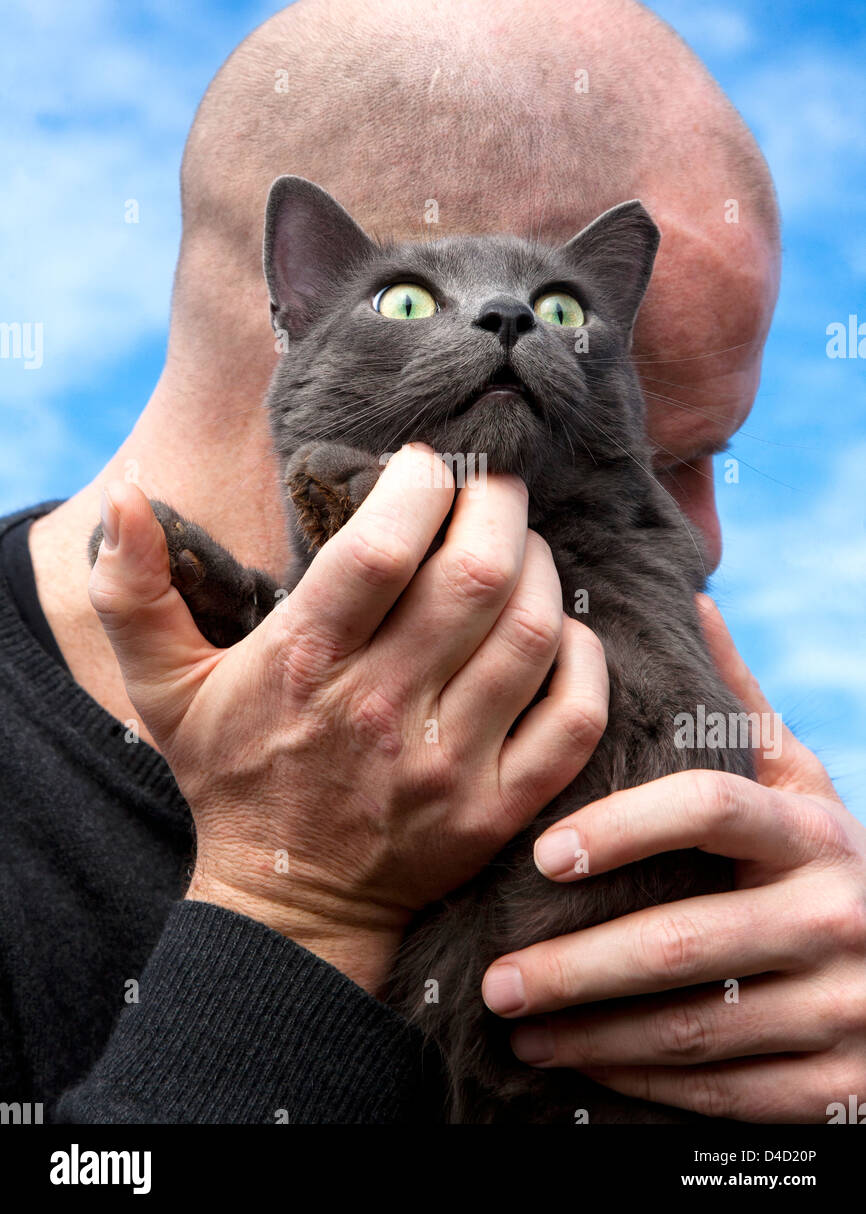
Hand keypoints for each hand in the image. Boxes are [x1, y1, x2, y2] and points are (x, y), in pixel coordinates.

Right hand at [88, 445, 607, 994]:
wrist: (286, 908)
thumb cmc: (231, 776)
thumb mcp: (163, 686)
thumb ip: (134, 591)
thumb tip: (121, 497)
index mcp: (305, 667)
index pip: (382, 550)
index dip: (420, 484)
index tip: (425, 462)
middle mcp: (382, 712)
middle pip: (477, 575)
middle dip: (497, 504)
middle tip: (490, 484)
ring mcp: (449, 766)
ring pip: (532, 632)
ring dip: (539, 566)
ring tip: (518, 545)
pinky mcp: (499, 809)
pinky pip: (575, 716)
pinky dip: (583, 657)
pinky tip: (557, 628)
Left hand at [482, 595, 865, 1121]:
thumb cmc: (821, 864)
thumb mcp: (799, 785)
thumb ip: (740, 707)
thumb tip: (692, 599)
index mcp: (812, 830)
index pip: (708, 808)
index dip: (620, 827)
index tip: (541, 851)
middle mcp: (836, 915)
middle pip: (681, 940)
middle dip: (572, 965)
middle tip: (496, 975)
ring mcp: (842, 1008)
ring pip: (691, 1030)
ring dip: (587, 1032)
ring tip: (513, 1021)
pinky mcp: (837, 1087)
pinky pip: (720, 1094)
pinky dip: (638, 1083)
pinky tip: (579, 1068)